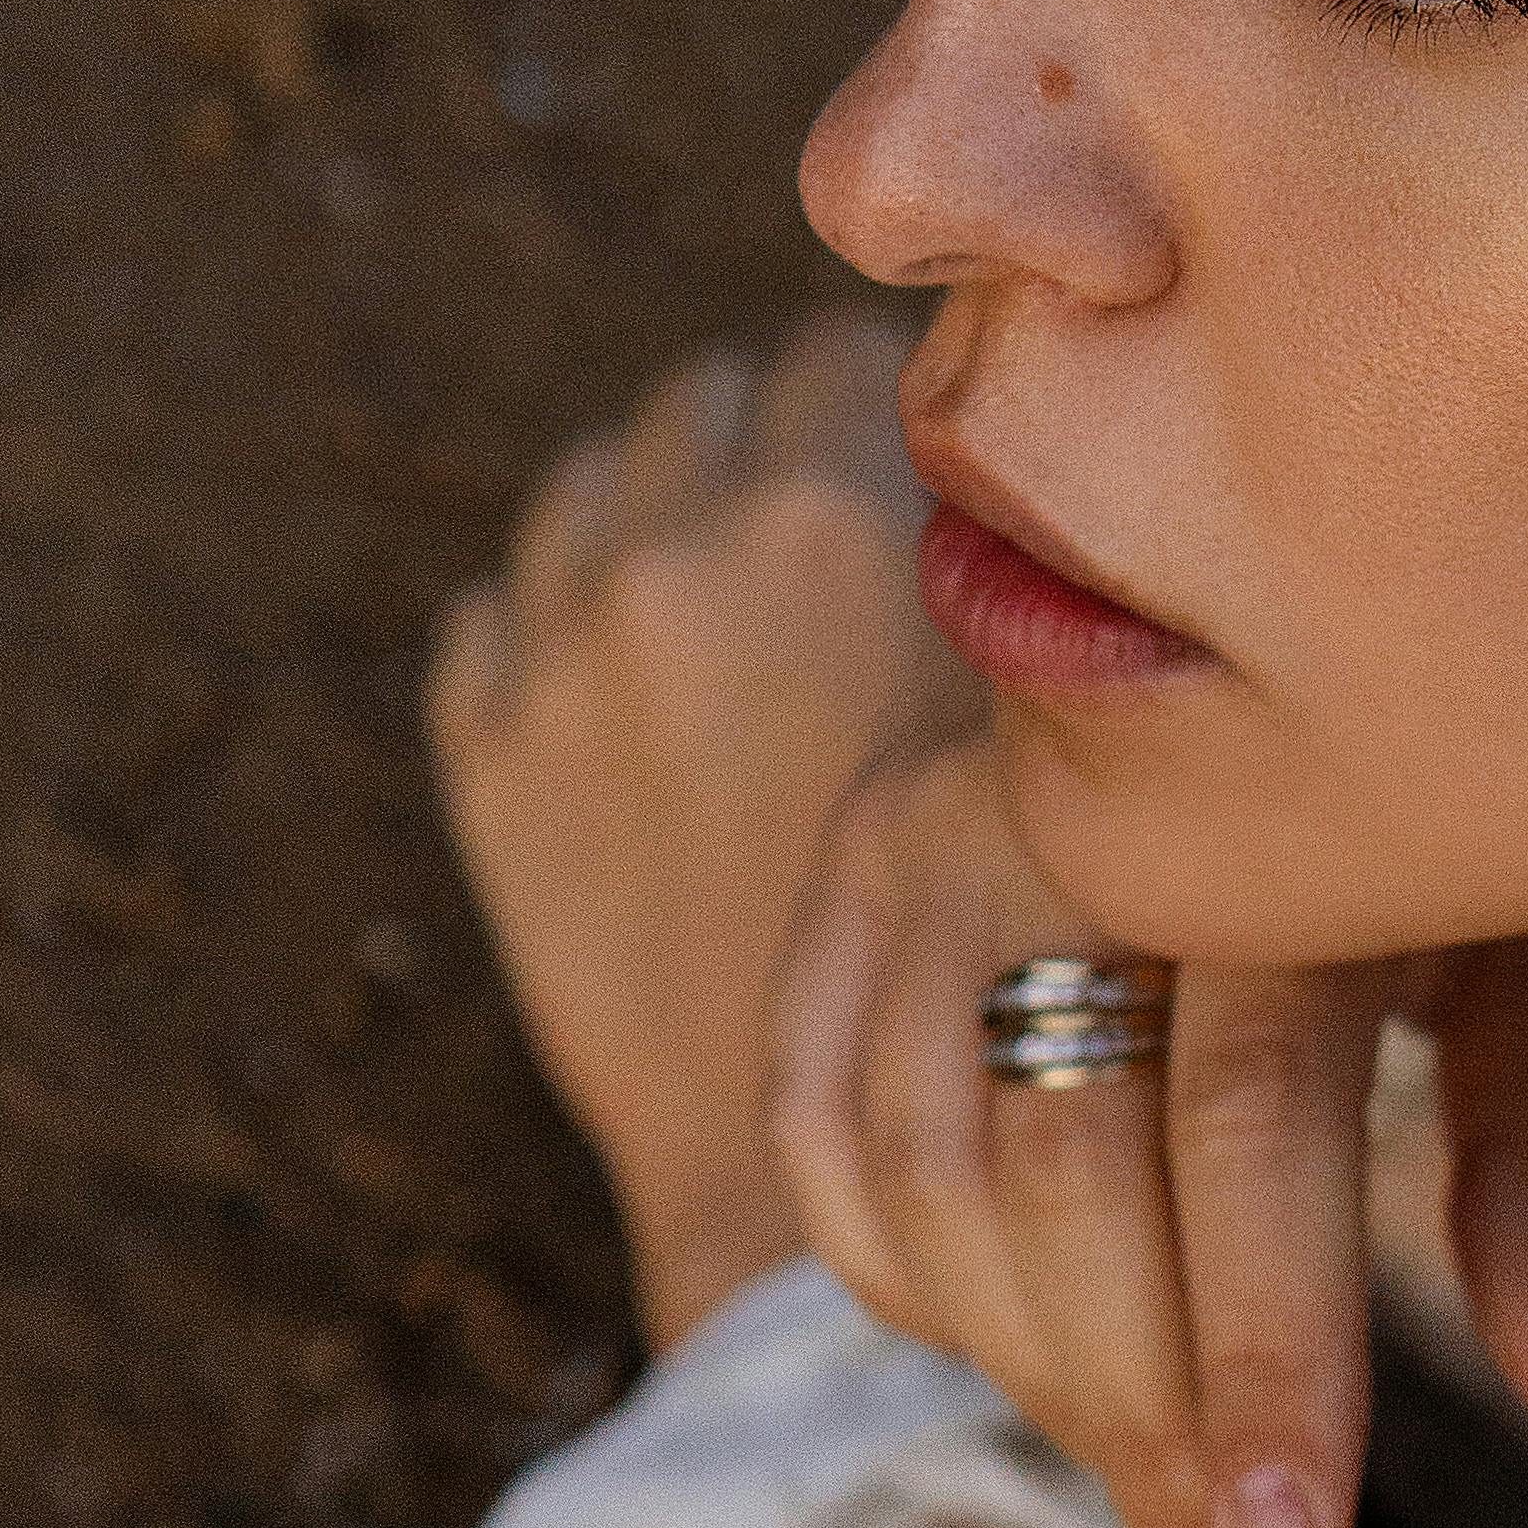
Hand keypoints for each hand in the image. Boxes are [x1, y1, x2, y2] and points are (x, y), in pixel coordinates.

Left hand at [427, 315, 978, 1347]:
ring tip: (728, 621)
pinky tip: (633, 704)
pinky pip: (493, 615)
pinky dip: (551, 634)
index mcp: (833, 516)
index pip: (847, 357)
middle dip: (764, 454)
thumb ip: (1018, 581)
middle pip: (712, 399)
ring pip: (592, 487)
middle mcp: (679, 550)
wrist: (807, 1170)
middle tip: (831, 544)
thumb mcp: (1044, 721)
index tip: (921, 475)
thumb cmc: (989, 960)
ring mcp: (558, 646)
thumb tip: (1035, 472)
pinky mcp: (484, 749)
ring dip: (651, 523)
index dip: (892, 416)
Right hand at [770, 737, 1527, 1527]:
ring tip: (1169, 1507)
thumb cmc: (1445, 804)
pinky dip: (918, 1282)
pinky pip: (823, 1140)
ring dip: (1037, 1380)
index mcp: (1273, 811)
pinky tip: (1037, 1357)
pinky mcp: (838, 889)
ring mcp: (916, 833)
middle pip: (1053, 1166)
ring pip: (916, 1172)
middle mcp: (1056, 803)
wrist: (1290, 602)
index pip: (1238, 1118)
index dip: (1262, 1353)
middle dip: (1145, 1410)